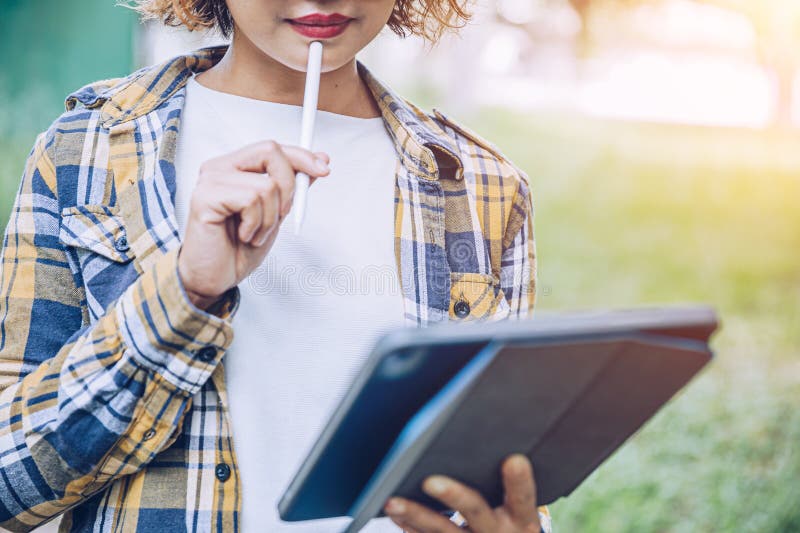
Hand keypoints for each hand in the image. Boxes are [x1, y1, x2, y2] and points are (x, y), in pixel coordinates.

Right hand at [178, 141, 329, 307]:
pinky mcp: (204, 197)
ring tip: (255, 233)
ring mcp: (210, 180)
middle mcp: (219, 168)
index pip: (272, 148)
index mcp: (235, 168)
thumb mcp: (276, 213)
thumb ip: (293, 186)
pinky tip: (244, 235)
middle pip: (270, 151)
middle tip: (280, 214)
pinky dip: (256, 224)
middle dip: (289, 186)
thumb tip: (320, 160)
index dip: (302, 157)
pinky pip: (251, 200)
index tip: (323, 169)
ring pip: (267, 184)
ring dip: (270, 218)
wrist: (214, 278)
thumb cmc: (238, 248)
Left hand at [384, 454, 540, 532]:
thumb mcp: (520, 510)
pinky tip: (394, 511)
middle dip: (453, 496)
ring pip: (443, 530)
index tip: (514, 460)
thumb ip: (510, 482)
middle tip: (430, 481)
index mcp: (522, 518)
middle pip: (475, 511)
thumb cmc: (511, 520)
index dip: (519, 481)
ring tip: (393, 501)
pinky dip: (408, 525)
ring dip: (416, 514)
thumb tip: (494, 435)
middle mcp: (498, 532)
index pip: (523, 498)